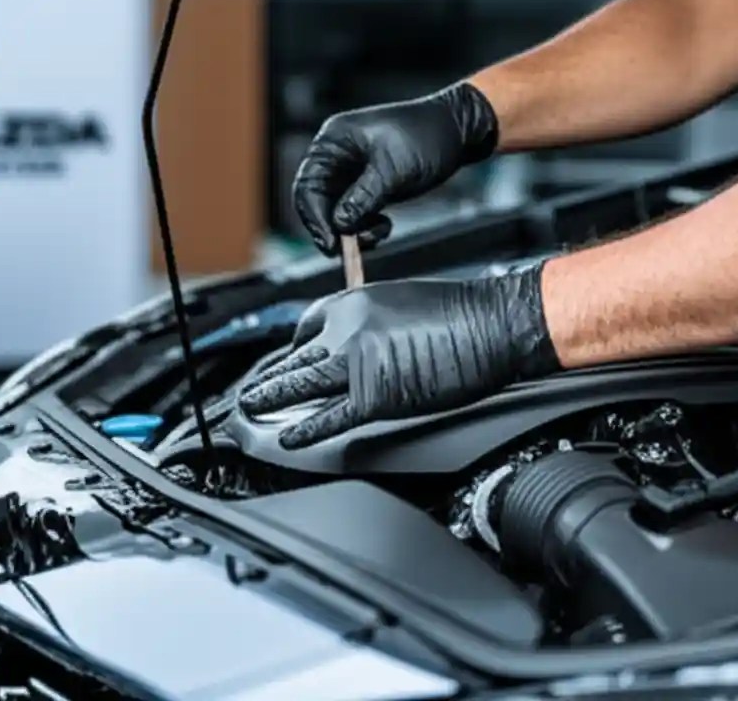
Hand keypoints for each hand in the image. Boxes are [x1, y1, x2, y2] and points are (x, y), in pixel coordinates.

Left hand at [238, 267, 559, 447]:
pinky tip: (288, 437)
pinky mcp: (373, 397)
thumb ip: (368, 322)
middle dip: (271, 375)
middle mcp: (345, 329)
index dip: (294, 346)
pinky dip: (304, 429)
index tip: (287, 357)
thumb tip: (357, 341)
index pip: (306, 325)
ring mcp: (355, 364)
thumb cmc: (460, 312)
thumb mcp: (400, 301)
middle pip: (295, 356)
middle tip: (252, 389)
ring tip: (249, 409)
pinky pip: (329, 417)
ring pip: (300, 384)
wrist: (489, 324)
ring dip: (270, 398)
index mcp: (353, 302)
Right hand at [292, 82, 499, 255]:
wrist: (456, 132)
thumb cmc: (425, 136)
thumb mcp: (393, 169)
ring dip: (352, 230)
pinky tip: (383, 225)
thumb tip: (340, 225)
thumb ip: (363, 198)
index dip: (314, 217)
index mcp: (333, 142)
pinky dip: (365, 226)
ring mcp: (352, 172)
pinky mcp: (367, 186)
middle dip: (332, 228)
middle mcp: (336, 157)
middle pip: (317, 202)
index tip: (331, 242)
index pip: (307, 186)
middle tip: (346, 251)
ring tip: (377, 233)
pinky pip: (355, 214)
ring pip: (336, 212)